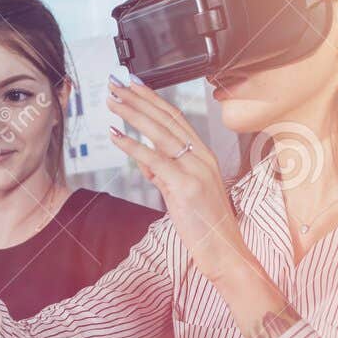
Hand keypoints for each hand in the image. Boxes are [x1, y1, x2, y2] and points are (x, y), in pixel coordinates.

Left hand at [105, 76, 253, 282]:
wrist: (224, 251)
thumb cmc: (205, 226)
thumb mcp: (182, 193)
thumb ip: (164, 174)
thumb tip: (144, 159)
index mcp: (204, 156)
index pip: (176, 119)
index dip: (153, 99)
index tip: (134, 85)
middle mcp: (202, 158)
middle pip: (167, 119)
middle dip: (139, 99)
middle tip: (116, 85)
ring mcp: (196, 170)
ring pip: (161, 133)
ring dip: (133, 114)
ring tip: (113, 102)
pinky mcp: (186, 186)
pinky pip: (156, 160)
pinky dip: (133, 146)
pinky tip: (116, 135)